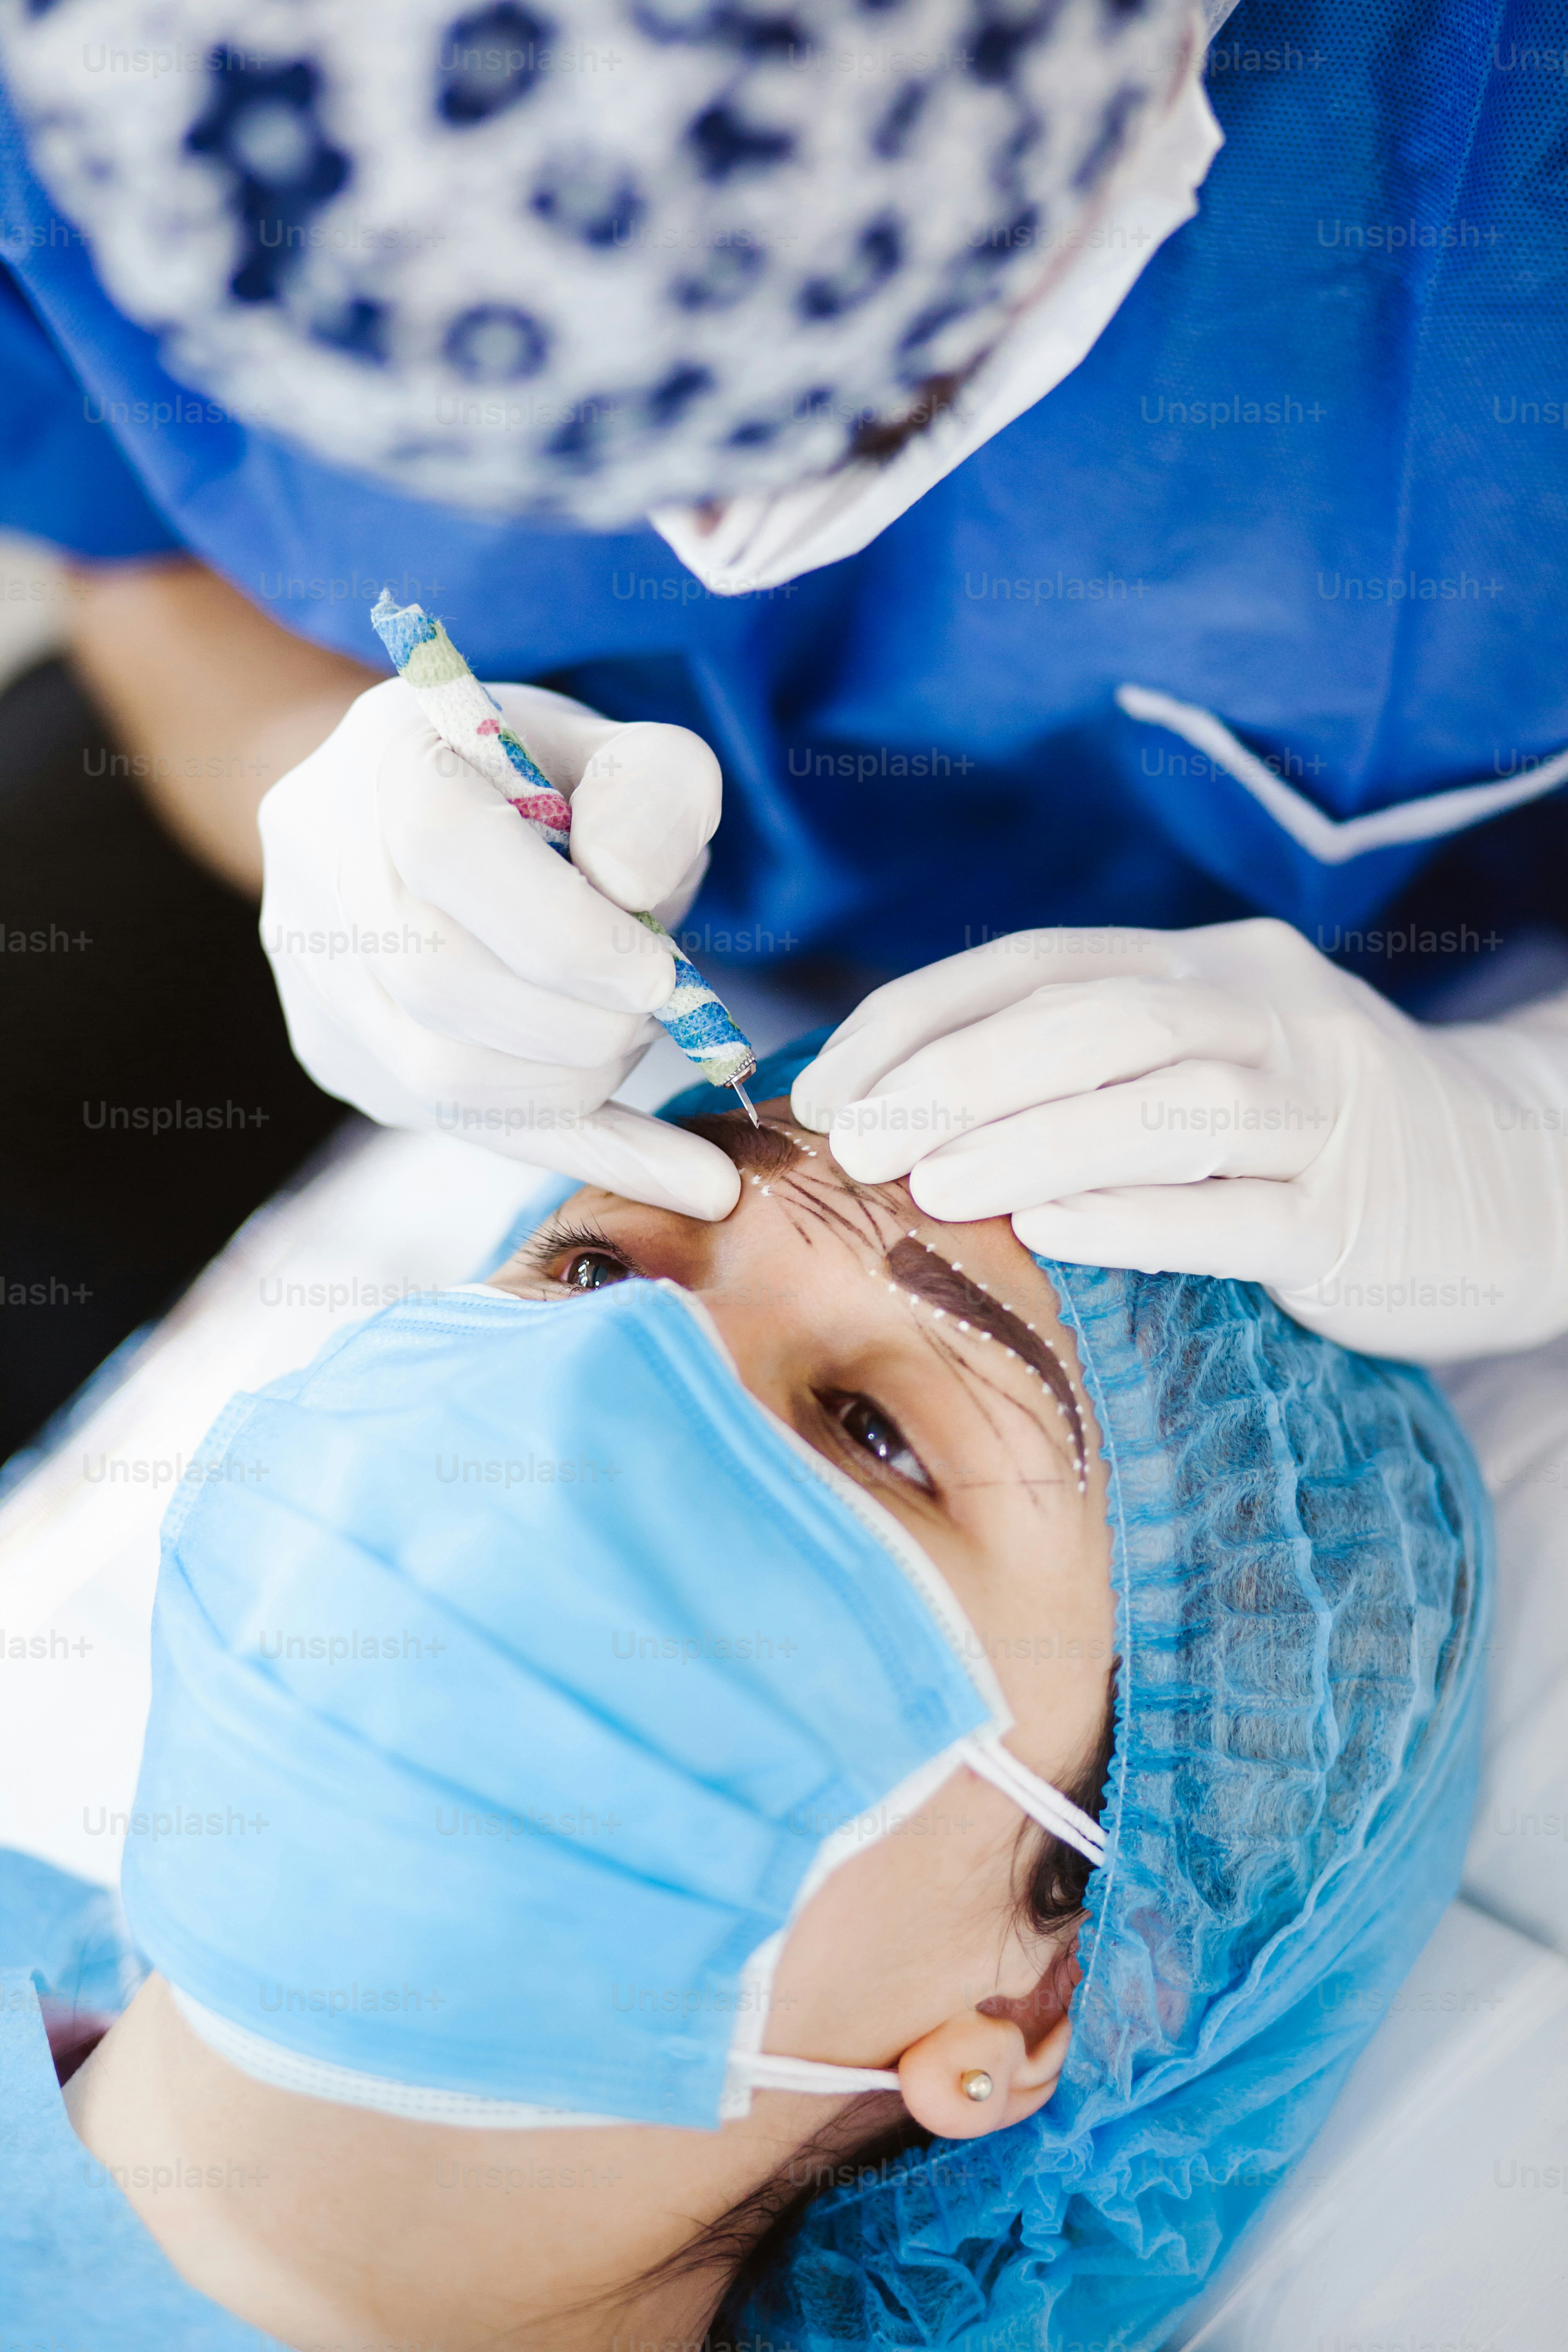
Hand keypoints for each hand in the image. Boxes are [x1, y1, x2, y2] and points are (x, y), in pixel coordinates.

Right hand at [259, 677, 739, 1217]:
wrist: (448, 813)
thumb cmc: (553, 784)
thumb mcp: (631, 752)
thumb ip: (654, 791)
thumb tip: (627, 885)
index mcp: (386, 755)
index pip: (446, 849)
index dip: (566, 932)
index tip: (661, 976)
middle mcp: (319, 860)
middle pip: (436, 978)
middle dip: (579, 1020)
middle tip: (662, 1010)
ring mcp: (312, 969)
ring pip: (437, 1071)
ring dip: (574, 1080)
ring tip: (637, 1041)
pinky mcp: (339, 1052)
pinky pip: (462, 1125)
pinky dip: (587, 1151)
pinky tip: (691, 1179)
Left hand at [792, 918, 1567, 1358]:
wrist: (1523, 1176)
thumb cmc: (1316, 1130)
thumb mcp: (1210, 1060)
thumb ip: (1087, 1065)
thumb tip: (904, 1108)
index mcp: (1211, 967)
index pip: (1036, 966)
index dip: (919, 1019)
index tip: (826, 1087)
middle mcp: (1265, 1017)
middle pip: (1094, 1021)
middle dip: (956, 1077)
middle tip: (855, 1142)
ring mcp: (1317, 1115)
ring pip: (1163, 1106)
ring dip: (1029, 1140)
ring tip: (923, 1185)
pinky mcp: (1350, 1218)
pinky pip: (1232, 1213)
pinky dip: (1134, 1216)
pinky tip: (1047, 1228)